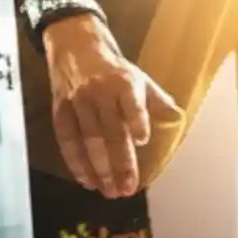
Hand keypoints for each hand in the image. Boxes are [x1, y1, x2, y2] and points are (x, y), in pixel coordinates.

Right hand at [42, 14, 178, 197]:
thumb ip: (157, 101)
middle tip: (127, 189)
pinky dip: (76, 163)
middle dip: (120, 162)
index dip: (136, 119)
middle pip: (110, 131)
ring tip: (110, 191)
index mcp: (124, 82)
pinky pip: (67, 140)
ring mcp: (78, 101)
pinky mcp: (60, 109)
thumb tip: (178, 119)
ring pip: (88, 140)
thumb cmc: (115, 69)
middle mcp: (99, 92)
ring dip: (99, 169)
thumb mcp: (139, 77)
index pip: (131, 102)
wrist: (76, 46)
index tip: (142, 140)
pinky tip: (87, 181)